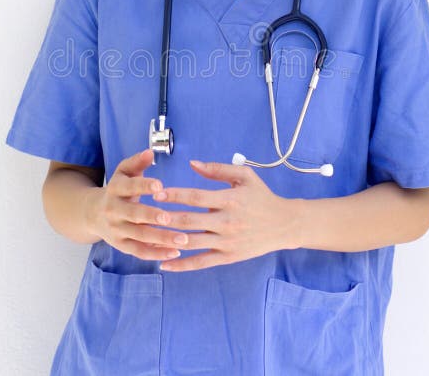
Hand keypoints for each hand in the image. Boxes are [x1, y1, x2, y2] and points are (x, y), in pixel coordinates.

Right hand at [90, 148, 189, 261]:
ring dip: (161, 239)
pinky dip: (157, 254)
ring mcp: (117, 230)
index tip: (160, 185)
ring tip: (183, 239)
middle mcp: (113, 211)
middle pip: (133, 214)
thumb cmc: (118, 189)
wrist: (93, 214)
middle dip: (151, 216)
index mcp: (115, 189)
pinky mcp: (122, 246)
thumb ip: (137, 162)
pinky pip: (140, 252)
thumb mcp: (123, 172)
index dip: (144, 186)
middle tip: (169, 217)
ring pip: (140, 236)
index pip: (129, 187)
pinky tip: (176, 253)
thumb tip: (150, 152)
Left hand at [155, 160, 295, 271]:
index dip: (174, 195)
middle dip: (165, 218)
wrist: (284, 224)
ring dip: (168, 241)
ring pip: (192, 243)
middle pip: (190, 221)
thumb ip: (218, 169)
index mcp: (229, 200)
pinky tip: (164, 263)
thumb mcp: (244, 176)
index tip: (156, 193)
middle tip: (144, 214)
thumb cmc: (261, 196)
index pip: (196, 197)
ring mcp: (227, 242)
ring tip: (147, 238)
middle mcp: (227, 222)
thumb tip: (192, 164)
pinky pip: (201, 262)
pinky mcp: (228, 257)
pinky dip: (182, 265)